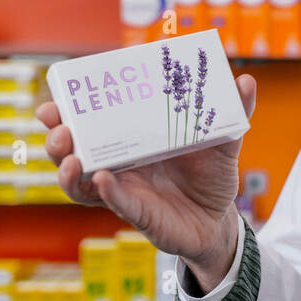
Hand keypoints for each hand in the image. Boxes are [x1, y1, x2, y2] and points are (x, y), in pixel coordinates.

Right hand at [36, 73, 256, 291]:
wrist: (220, 219)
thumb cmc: (211, 175)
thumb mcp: (223, 140)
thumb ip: (232, 111)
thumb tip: (245, 81)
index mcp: (131, 139)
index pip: (89, 122)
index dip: (67, 111)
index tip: (55, 98)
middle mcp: (119, 163)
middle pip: (72, 151)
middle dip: (57, 138)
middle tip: (58, 126)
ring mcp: (124, 189)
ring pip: (81, 182)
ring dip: (67, 170)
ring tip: (69, 157)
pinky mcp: (137, 212)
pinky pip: (115, 203)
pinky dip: (107, 192)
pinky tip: (103, 179)